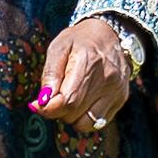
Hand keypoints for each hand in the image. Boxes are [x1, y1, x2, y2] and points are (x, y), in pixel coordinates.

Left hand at [30, 14, 138, 132]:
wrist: (110, 34)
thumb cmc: (78, 41)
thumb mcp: (58, 47)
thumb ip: (50, 74)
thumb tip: (43, 101)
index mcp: (89, 63)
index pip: (68, 100)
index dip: (49, 108)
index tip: (36, 105)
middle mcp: (107, 80)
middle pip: (75, 113)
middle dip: (57, 110)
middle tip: (53, 97)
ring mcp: (117, 91)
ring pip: (87, 124)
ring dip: (72, 117)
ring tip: (68, 100)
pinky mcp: (121, 99)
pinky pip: (98, 122)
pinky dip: (85, 117)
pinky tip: (82, 101)